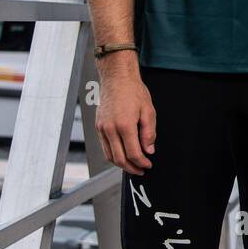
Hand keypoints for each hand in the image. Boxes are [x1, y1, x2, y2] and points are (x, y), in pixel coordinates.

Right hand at [94, 58, 156, 174]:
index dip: (142, 163)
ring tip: (132, 166)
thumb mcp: (148, 111)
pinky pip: (104, 146)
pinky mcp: (98, 126)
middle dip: (132, 168)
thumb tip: (149, 150)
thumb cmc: (133, 91)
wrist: (117, 78)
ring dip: (121, 164)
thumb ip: (149, 133)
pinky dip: (113, 154)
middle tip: (141, 170)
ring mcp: (102, 128)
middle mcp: (110, 129)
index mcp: (124, 125)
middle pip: (120, 159)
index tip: (148, 165)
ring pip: (109, 155)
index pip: (133, 153)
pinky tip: (122, 154)